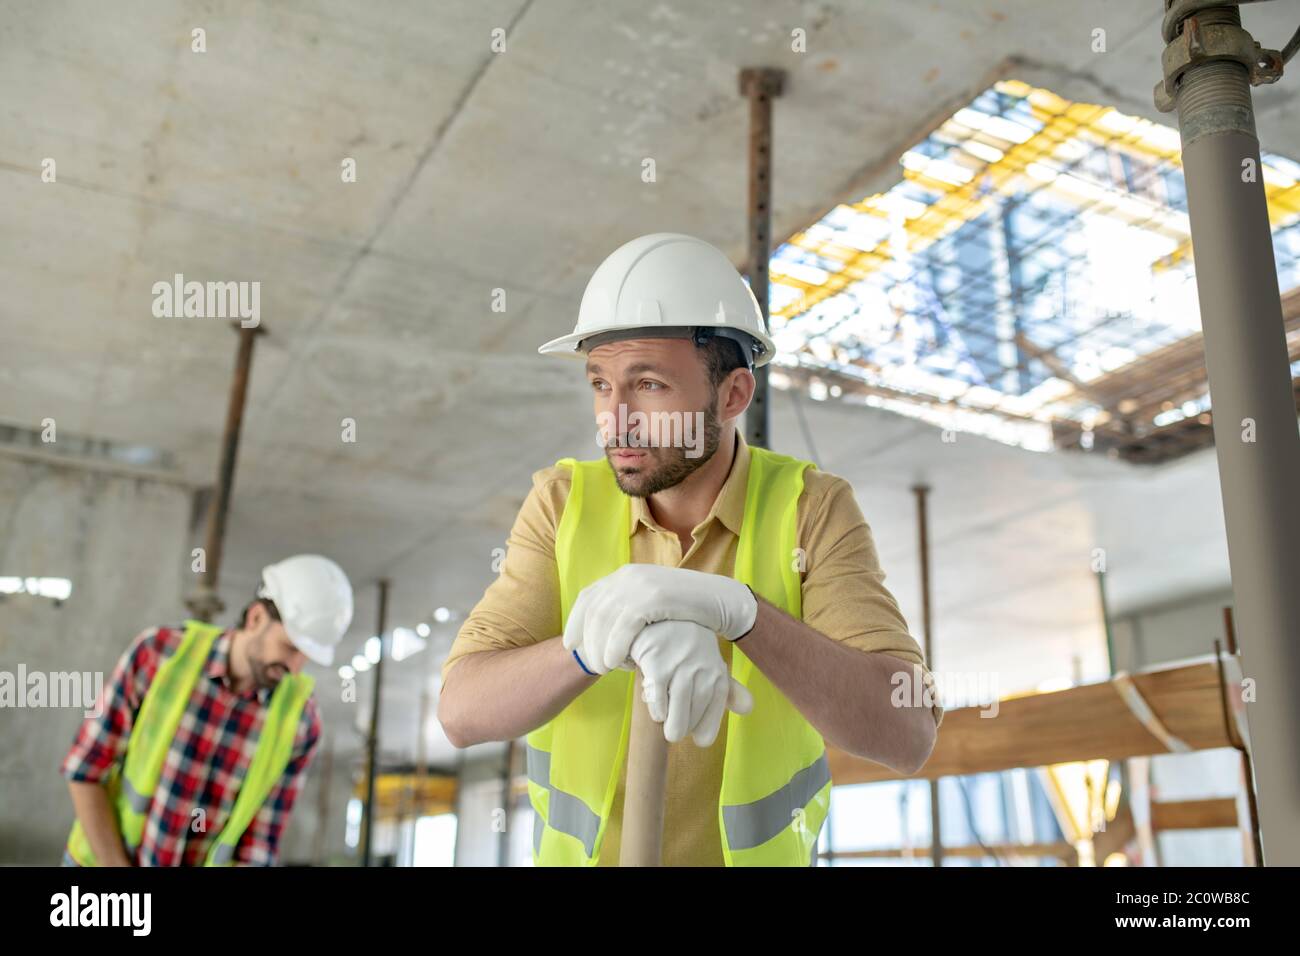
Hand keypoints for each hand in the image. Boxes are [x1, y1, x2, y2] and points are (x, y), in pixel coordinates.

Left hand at [562, 564, 757, 674]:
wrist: (719, 598)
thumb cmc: (684, 608)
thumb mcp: (650, 603)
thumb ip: (628, 610)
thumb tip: (604, 630)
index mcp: (625, 575)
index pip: (588, 597)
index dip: (575, 622)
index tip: (571, 645)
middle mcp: (628, 576)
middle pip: (593, 610)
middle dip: (587, 640)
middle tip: (590, 665)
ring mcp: (641, 584)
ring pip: (605, 619)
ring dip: (599, 647)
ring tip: (603, 669)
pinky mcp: (654, 597)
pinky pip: (625, 625)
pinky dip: (616, 646)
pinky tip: (616, 663)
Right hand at [629, 620, 753, 745]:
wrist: (662, 617)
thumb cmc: (687, 648)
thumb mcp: (711, 665)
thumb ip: (729, 690)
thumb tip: (748, 708)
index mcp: (718, 676)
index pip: (710, 723)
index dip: (701, 733)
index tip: (695, 735)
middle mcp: (704, 673)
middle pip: (691, 723)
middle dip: (681, 729)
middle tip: (675, 728)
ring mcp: (680, 669)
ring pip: (675, 717)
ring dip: (668, 724)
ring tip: (665, 720)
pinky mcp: (658, 666)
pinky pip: (657, 704)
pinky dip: (655, 710)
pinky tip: (655, 701)